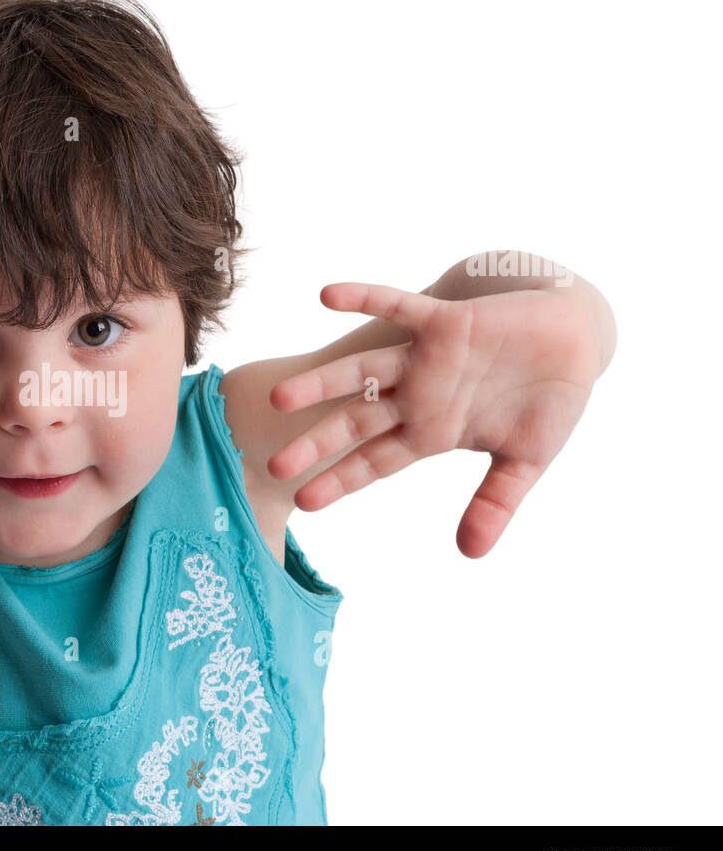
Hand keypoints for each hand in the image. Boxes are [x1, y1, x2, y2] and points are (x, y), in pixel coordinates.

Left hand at [269, 283, 604, 556]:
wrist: (577, 339)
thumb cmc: (548, 401)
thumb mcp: (525, 461)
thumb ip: (494, 504)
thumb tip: (470, 555)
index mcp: (431, 432)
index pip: (375, 462)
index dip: (341, 480)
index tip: (303, 503)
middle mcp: (416, 396)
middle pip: (354, 424)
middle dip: (317, 444)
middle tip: (273, 466)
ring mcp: (425, 358)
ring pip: (362, 371)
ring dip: (322, 383)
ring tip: (278, 397)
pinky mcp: (443, 320)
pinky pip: (396, 303)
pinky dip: (364, 297)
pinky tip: (326, 295)